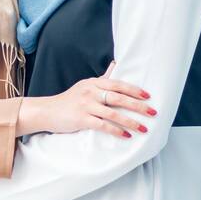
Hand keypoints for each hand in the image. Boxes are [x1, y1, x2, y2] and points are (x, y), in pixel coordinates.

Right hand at [18, 61, 154, 138]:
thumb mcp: (85, 86)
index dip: (134, 90)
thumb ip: (102, 78)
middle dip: (138, 106)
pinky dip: (116, 131)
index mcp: (94, 83)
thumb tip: (116, 64)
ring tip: (143, 128)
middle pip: (119, 97)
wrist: (47, 112)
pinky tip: (126, 135)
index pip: (118, 84)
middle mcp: (91, 92)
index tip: (148, 96)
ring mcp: (86, 105)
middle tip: (153, 113)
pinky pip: (103, 125)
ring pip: (113, 113)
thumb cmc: (69, 100)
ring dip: (130, 121)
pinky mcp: (81, 119)